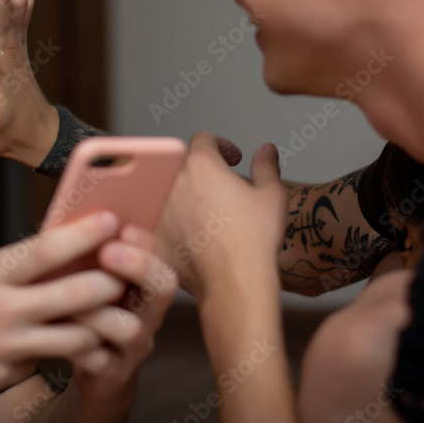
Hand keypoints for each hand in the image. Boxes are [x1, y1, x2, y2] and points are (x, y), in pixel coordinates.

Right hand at [0, 212, 127, 401]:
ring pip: (76, 337)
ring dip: (101, 326)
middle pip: (76, 294)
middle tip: (126, 274)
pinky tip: (65, 344)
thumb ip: (8, 264)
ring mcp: (7, 347)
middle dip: (111, 283)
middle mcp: (2, 309)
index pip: (47, 248)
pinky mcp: (7, 375)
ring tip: (113, 317)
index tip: (113, 218)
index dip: (86, 233)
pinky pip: (47, 361)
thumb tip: (51, 253)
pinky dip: (60, 351)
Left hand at [68, 225, 178, 407]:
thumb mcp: (90, 277)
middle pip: (162, 287)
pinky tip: (59, 333)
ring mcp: (134, 344)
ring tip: (72, 301)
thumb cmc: (88, 311)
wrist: (90, 367)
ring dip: (100, 311)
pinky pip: (103, 361)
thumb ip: (89, 252)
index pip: (159, 256)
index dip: (145, 242)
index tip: (123, 226)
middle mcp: (148, 312)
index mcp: (144, 282)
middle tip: (108, 252)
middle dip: (138, 266)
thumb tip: (73, 215)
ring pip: (132, 328)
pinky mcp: (114, 372)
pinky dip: (80, 346)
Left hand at [154, 132, 285, 297]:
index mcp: (201, 165)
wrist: (234, 282)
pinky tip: (192, 234)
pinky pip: (159, 219)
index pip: (203, 140)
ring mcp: (158, 209)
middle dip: (201, 171)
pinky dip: (173, 221)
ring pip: (167, 192)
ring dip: (184, 195)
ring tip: (206, 212)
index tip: (231, 159)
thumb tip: (266, 150)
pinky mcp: (151, 235)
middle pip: (183, 165)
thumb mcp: (272, 196)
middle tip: (220, 186)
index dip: (221, 145)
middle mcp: (173, 182)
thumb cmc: (254, 240)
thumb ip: (266, 166)